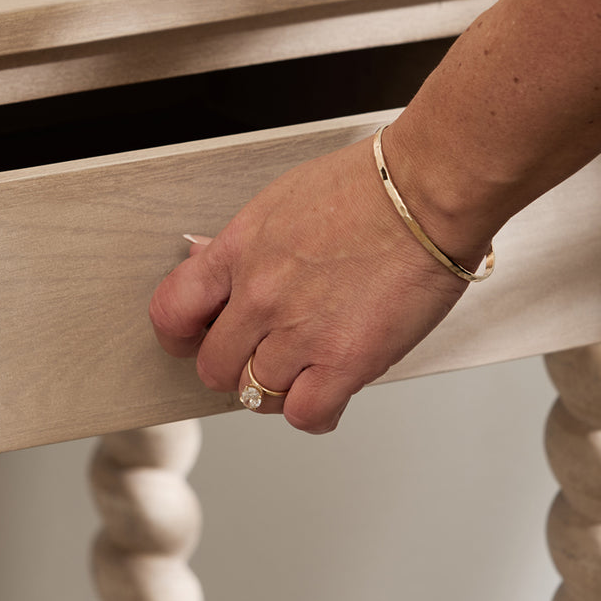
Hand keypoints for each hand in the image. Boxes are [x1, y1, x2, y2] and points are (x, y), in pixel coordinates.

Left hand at [148, 135, 476, 432]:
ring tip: (305, 368)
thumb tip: (205, 260)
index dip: (181, 335)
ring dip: (278, 387)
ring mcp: (300, 331)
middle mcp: (260, 295)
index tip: (195, 338)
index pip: (172, 311)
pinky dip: (314, 413)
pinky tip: (328, 392)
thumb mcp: (281, 201)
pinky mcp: (346, 360)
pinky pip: (306, 414)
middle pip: (214, 366)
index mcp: (239, 251)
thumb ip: (241, 243)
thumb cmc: (370, 187)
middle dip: (234, 365)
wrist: (427, 192)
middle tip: (263, 354)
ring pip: (256, 395)